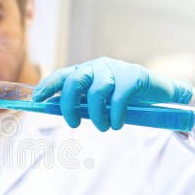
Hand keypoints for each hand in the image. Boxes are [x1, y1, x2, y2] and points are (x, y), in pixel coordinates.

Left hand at [32, 57, 192, 130]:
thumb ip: (83, 103)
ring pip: (97, 92)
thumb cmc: (124, 98)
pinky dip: (115, 115)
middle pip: (75, 82)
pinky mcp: (133, 77)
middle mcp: (98, 67)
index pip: (62, 76)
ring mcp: (116, 70)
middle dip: (69, 106)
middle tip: (73, 123)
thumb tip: (62, 113)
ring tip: (104, 127)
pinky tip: (116, 123)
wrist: (158, 93)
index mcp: (86, 71)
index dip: (48, 86)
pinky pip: (118, 98)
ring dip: (97, 115)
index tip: (36, 100)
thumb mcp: (100, 100)